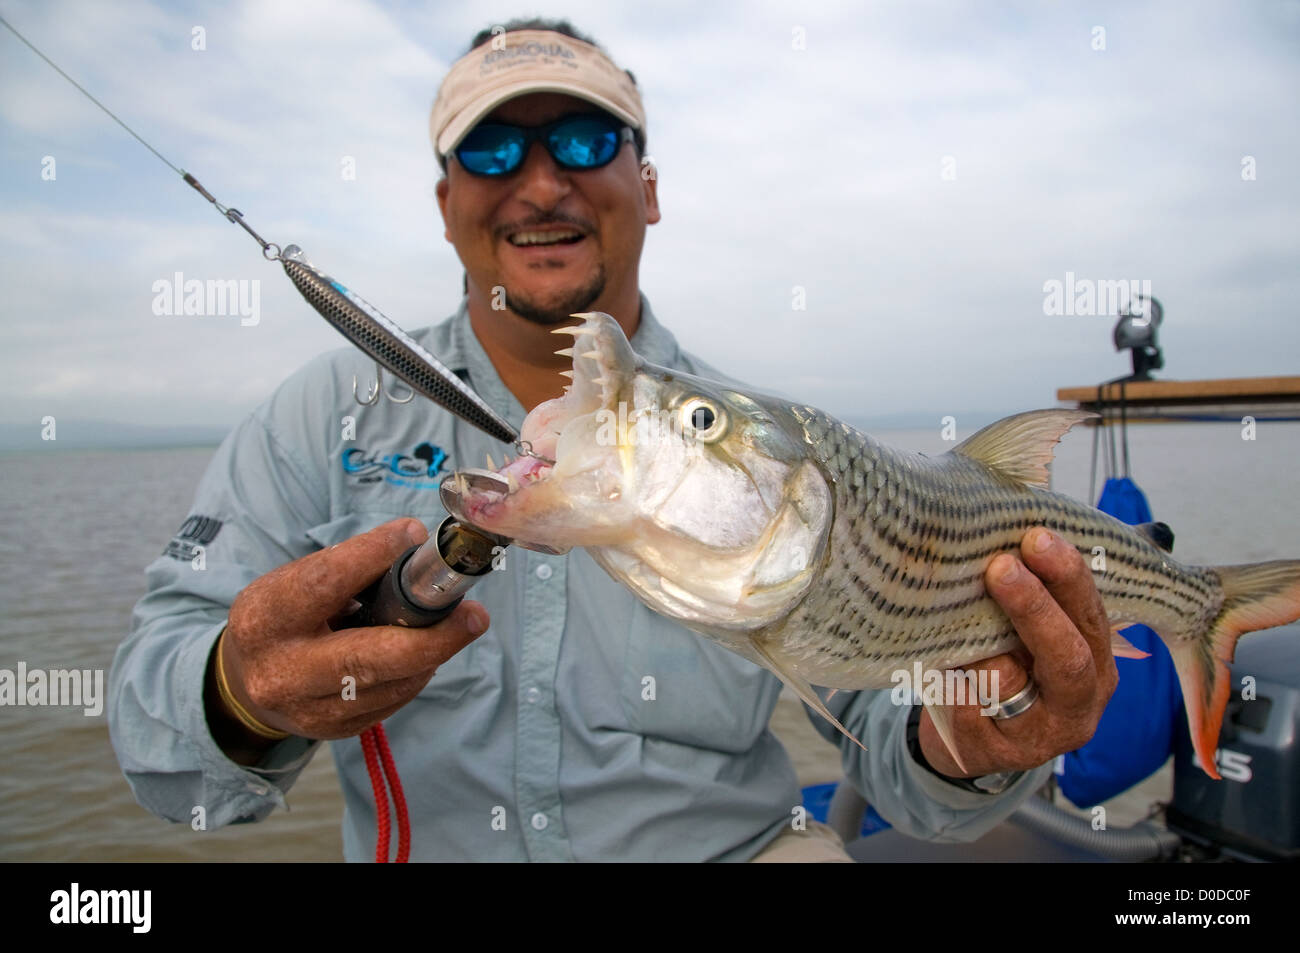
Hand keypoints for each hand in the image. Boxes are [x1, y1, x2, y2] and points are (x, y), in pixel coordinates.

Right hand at [210, 518, 488, 757]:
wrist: (245, 683)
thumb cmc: (284, 617)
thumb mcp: (296, 582)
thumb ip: (350, 568)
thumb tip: (415, 546)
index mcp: (265, 618)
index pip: (324, 583)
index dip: (372, 556)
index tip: (416, 536)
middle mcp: (282, 671)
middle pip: (370, 657)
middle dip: (433, 637)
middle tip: (475, 616)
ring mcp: (309, 710)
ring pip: (392, 682)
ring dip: (431, 652)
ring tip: (452, 625)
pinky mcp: (335, 732)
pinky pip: (393, 700)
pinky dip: (415, 672)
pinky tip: (420, 653)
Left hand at [918, 527, 1117, 777]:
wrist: (970, 732)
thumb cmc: (1005, 658)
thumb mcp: (1031, 626)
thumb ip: (1039, 581)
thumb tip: (1024, 501)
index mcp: (1098, 661)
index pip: (1093, 614)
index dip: (1067, 576)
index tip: (1035, 536)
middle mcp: (1080, 703)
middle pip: (1067, 655)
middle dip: (1032, 608)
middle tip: (998, 567)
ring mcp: (1039, 736)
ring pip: (1009, 683)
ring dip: (975, 648)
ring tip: (946, 614)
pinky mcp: (995, 754)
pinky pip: (966, 711)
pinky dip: (947, 683)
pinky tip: (932, 666)